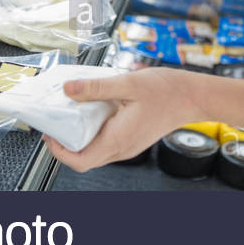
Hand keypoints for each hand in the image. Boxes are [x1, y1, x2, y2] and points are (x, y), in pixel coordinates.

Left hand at [42, 67, 198, 172]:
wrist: (193, 96)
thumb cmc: (168, 91)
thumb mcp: (128, 83)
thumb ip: (96, 88)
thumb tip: (69, 89)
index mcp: (118, 139)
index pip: (79, 161)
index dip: (58, 151)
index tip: (50, 132)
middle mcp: (122, 148)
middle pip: (83, 158)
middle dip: (65, 142)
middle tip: (57, 120)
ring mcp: (128, 146)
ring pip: (94, 151)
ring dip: (80, 136)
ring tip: (73, 111)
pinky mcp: (132, 139)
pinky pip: (106, 142)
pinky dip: (94, 130)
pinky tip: (95, 109)